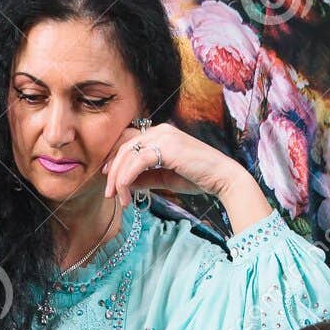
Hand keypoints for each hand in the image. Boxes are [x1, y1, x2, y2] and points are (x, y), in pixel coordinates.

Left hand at [98, 123, 249, 209]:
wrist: (222, 178)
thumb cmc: (196, 177)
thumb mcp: (163, 177)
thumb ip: (144, 177)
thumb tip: (124, 183)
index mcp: (160, 134)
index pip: (127, 140)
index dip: (114, 158)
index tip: (108, 177)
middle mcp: (160, 130)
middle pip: (123, 146)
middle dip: (112, 172)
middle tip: (109, 193)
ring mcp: (164, 136)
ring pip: (127, 154)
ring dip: (118, 178)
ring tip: (118, 198)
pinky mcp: (168, 147)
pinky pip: (137, 161)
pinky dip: (127, 178)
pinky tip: (127, 193)